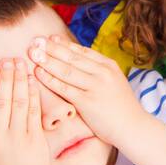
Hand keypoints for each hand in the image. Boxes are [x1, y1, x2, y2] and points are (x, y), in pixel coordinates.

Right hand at [0, 59, 52, 164]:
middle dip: (5, 78)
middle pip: (1, 101)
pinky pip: (33, 113)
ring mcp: (17, 139)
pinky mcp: (35, 141)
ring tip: (21, 64)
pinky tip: (33, 82)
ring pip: (18, 103)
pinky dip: (33, 95)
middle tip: (8, 60)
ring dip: (20, 81)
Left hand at [28, 37, 146, 147]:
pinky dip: (50, 79)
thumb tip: (78, 63)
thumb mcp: (114, 82)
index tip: (49, 37)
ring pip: (66, 70)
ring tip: (32, 53)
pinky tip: (38, 73)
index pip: (82, 51)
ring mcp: (95, 86)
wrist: (133, 127)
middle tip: (35, 40)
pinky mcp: (88, 102)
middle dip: (51, 47)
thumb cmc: (121, 107)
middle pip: (72, 57)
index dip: (63, 44)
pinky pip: (64, 88)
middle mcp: (102, 72)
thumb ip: (98, 72)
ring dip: (47, 60)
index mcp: (108, 65)